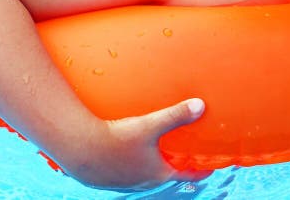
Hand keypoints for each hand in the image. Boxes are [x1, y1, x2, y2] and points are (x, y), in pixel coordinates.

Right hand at [62, 98, 209, 190]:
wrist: (79, 149)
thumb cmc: (117, 139)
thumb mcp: (150, 124)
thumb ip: (176, 115)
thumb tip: (200, 105)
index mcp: (157, 174)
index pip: (185, 174)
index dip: (199, 170)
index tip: (210, 169)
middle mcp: (142, 183)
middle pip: (164, 175)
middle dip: (174, 166)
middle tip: (181, 156)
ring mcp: (123, 184)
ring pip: (143, 176)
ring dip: (151, 166)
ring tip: (153, 154)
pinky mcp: (105, 180)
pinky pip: (125, 174)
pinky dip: (131, 166)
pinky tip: (124, 154)